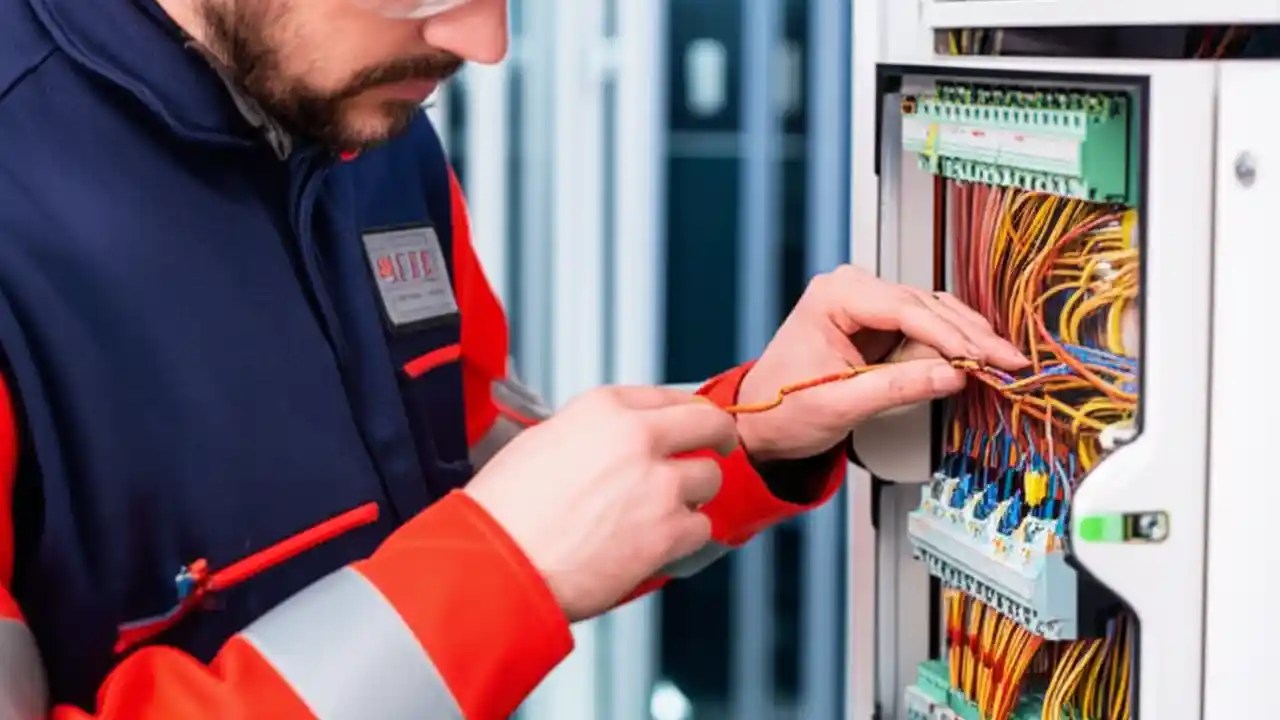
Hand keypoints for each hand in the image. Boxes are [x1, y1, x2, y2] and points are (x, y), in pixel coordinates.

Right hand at [463, 386, 738, 620]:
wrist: (498, 564)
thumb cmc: (505, 511)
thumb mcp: (543, 443)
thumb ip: (592, 436)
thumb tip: (616, 445)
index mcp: (603, 408)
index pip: (667, 396)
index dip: (684, 413)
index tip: (691, 424)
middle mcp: (637, 437)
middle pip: (708, 424)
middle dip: (717, 437)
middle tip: (719, 448)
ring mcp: (657, 484)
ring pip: (709, 479)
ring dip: (694, 495)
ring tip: (665, 511)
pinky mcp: (667, 532)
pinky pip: (703, 528)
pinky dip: (687, 537)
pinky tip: (660, 542)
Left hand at [736, 265, 1028, 460]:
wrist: (760, 423)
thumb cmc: (782, 409)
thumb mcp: (840, 404)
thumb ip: (897, 388)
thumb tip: (951, 376)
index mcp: (834, 296)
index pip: (906, 308)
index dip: (952, 335)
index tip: (985, 357)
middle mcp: (852, 289)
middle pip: (926, 306)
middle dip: (969, 336)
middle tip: (1008, 361)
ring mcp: (867, 303)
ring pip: (932, 313)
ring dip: (968, 338)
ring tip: (1001, 362)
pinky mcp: (878, 323)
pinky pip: (924, 327)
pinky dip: (951, 344)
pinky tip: (978, 358)